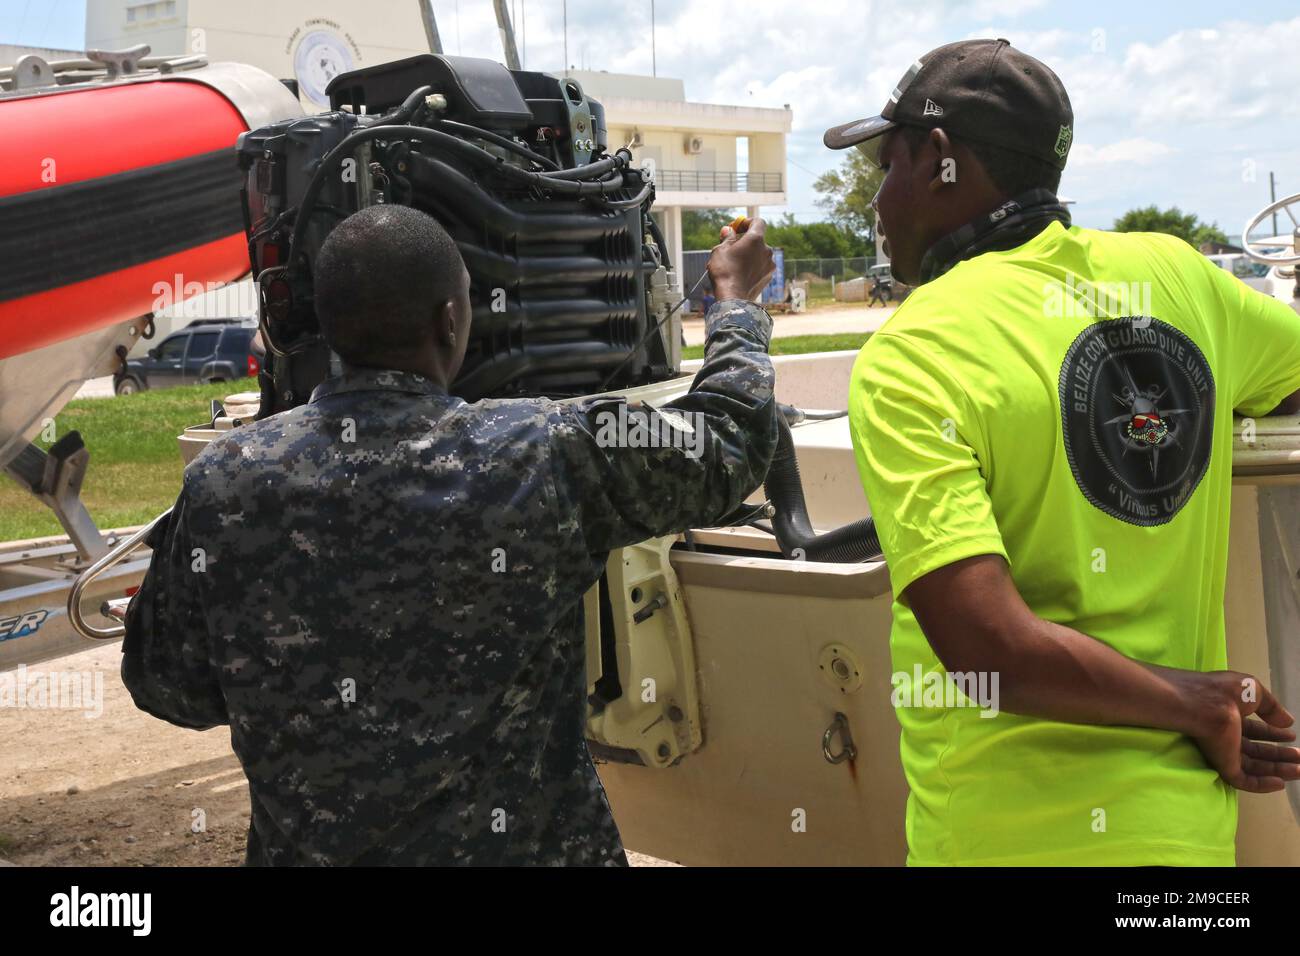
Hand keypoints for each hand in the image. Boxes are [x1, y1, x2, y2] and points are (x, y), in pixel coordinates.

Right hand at [707, 216, 775, 302]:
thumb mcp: (720, 250)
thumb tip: (728, 230)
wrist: (732, 298)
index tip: (736, 228)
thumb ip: (727, 237)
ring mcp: (769, 264)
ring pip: (758, 254)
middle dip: (744, 241)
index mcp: (756, 239)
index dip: (746, 222)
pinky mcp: (768, 276)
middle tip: (730, 247)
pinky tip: (739, 273)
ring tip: (732, 263)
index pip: (757, 222)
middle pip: (757, 239)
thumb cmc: (725, 271)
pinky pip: (759, 266)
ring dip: (747, 255)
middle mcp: (767, 250)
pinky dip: (751, 266)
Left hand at [1190, 670, 1299, 791]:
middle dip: (1279, 755)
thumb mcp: (1253, 691)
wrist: (1205, 706)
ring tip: (1299, 771)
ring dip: (1277, 770)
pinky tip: (1280, 783)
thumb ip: (1271, 707)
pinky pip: (1244, 780)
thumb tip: (1288, 721)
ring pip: (1254, 767)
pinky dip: (1262, 784)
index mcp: (1230, 716)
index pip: (1254, 730)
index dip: (1273, 733)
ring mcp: (1224, 752)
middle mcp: (1226, 735)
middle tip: (1299, 758)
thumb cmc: (1225, 692)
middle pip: (1256, 751)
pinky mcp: (1223, 766)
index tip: (1292, 736)